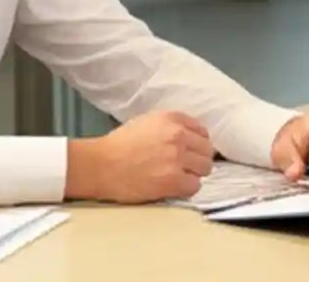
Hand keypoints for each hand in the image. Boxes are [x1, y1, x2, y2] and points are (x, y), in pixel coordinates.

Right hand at [64, 110, 213, 202]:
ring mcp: (177, 158)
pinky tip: (175, 187)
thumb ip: (170, 126)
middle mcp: (178, 136)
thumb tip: (189, 137)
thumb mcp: (146, 123)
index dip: (198, 143)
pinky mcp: (173, 180)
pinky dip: (187, 188)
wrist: (100, 165)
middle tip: (187, 167)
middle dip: (199, 159)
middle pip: (207, 150)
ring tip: (181, 177)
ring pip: (205, 168)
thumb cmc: (118, 144)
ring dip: (195, 174)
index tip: (192, 151)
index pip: (202, 130)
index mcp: (172, 119)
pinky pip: (195, 186)